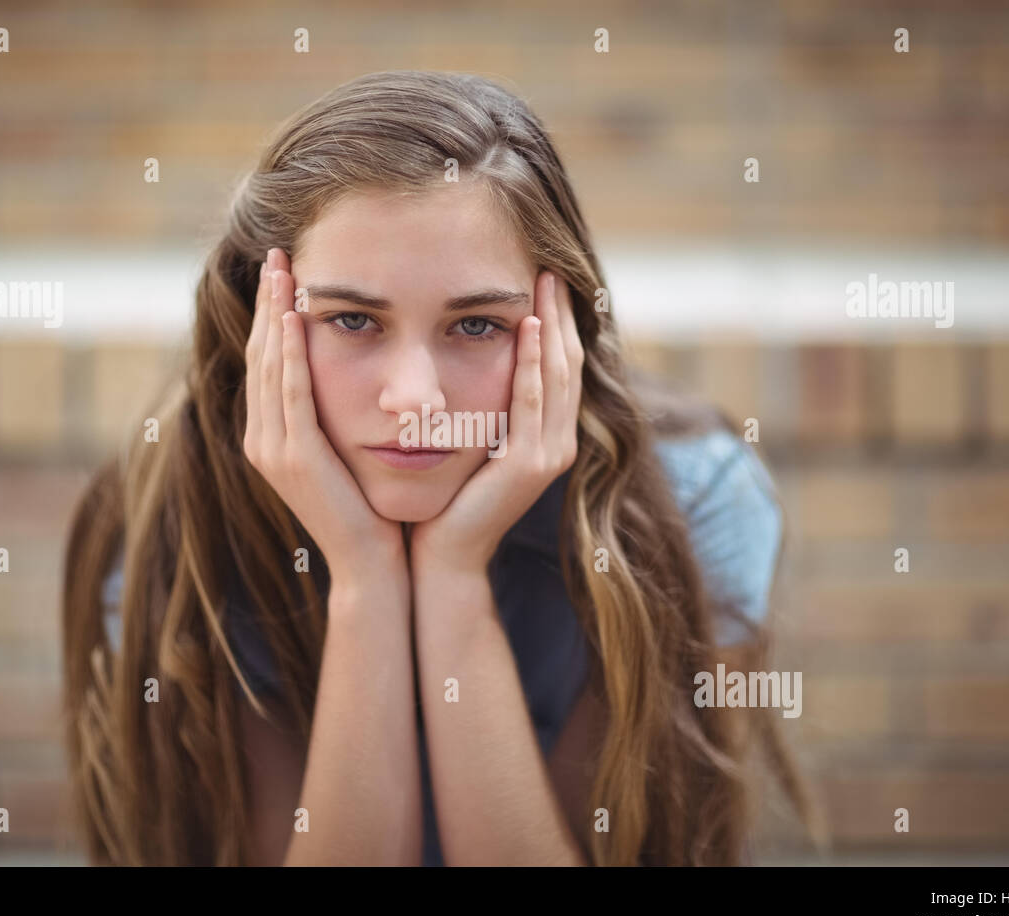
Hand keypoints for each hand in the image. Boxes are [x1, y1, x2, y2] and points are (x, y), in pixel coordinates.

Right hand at [243, 247, 406, 578]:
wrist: (373, 563)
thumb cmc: (369, 509)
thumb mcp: (345, 454)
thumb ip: (335, 416)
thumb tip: (351, 373)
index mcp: (271, 438)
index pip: (268, 363)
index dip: (272, 316)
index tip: (283, 273)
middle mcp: (262, 440)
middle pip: (262, 356)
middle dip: (269, 303)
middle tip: (277, 254)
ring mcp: (273, 450)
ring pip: (271, 367)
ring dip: (276, 314)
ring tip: (283, 270)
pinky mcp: (296, 458)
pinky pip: (291, 392)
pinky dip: (292, 352)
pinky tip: (298, 317)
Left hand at [409, 270, 583, 575]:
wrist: (441, 555)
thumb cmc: (446, 498)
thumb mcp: (470, 442)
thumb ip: (482, 406)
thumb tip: (468, 358)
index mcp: (546, 437)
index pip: (559, 367)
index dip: (557, 322)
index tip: (543, 279)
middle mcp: (557, 443)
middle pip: (567, 363)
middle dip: (561, 313)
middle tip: (551, 267)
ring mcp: (548, 454)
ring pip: (557, 375)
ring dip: (552, 325)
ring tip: (544, 282)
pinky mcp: (528, 464)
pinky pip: (533, 399)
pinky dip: (532, 361)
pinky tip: (527, 326)